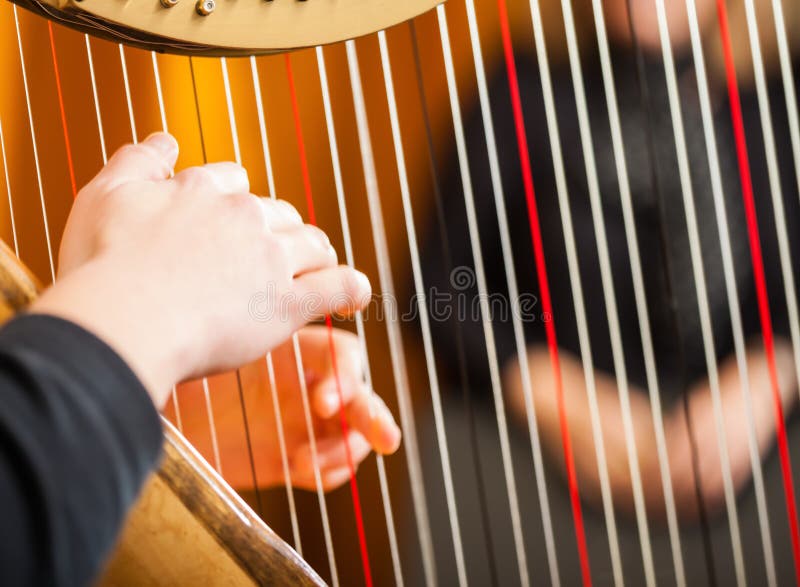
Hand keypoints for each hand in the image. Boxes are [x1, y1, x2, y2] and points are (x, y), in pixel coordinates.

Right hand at [32, 134, 371, 406]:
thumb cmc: (103, 265)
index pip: (233, 181)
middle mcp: (243, 217)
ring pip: (312, 244)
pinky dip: (351, 288)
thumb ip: (136, 163)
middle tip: (271, 255)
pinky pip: (335, 287)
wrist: (123, 319)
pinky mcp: (287, 302)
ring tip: (313, 270)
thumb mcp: (103, 196)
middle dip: (278, 229)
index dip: (233, 200)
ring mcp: (270, 259)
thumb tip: (164, 138)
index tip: (230, 220)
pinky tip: (355, 296)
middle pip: (279, 213)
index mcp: (202, 190)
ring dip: (314, 254)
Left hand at [178, 325, 401, 490]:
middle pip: (357, 392)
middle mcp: (301, 384)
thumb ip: (245, 339)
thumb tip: (273, 327)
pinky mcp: (287, 458)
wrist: (147, 422)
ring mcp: (296, 422)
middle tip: (385, 438)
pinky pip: (329, 466)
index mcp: (289, 349)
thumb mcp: (211, 353)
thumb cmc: (174, 376)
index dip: (345, 377)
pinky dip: (329, 470)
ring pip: (349, 431)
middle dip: (373, 413)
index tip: (321, 405)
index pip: (340, 354)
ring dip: (350, 447)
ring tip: (316, 464)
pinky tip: (303, 471)